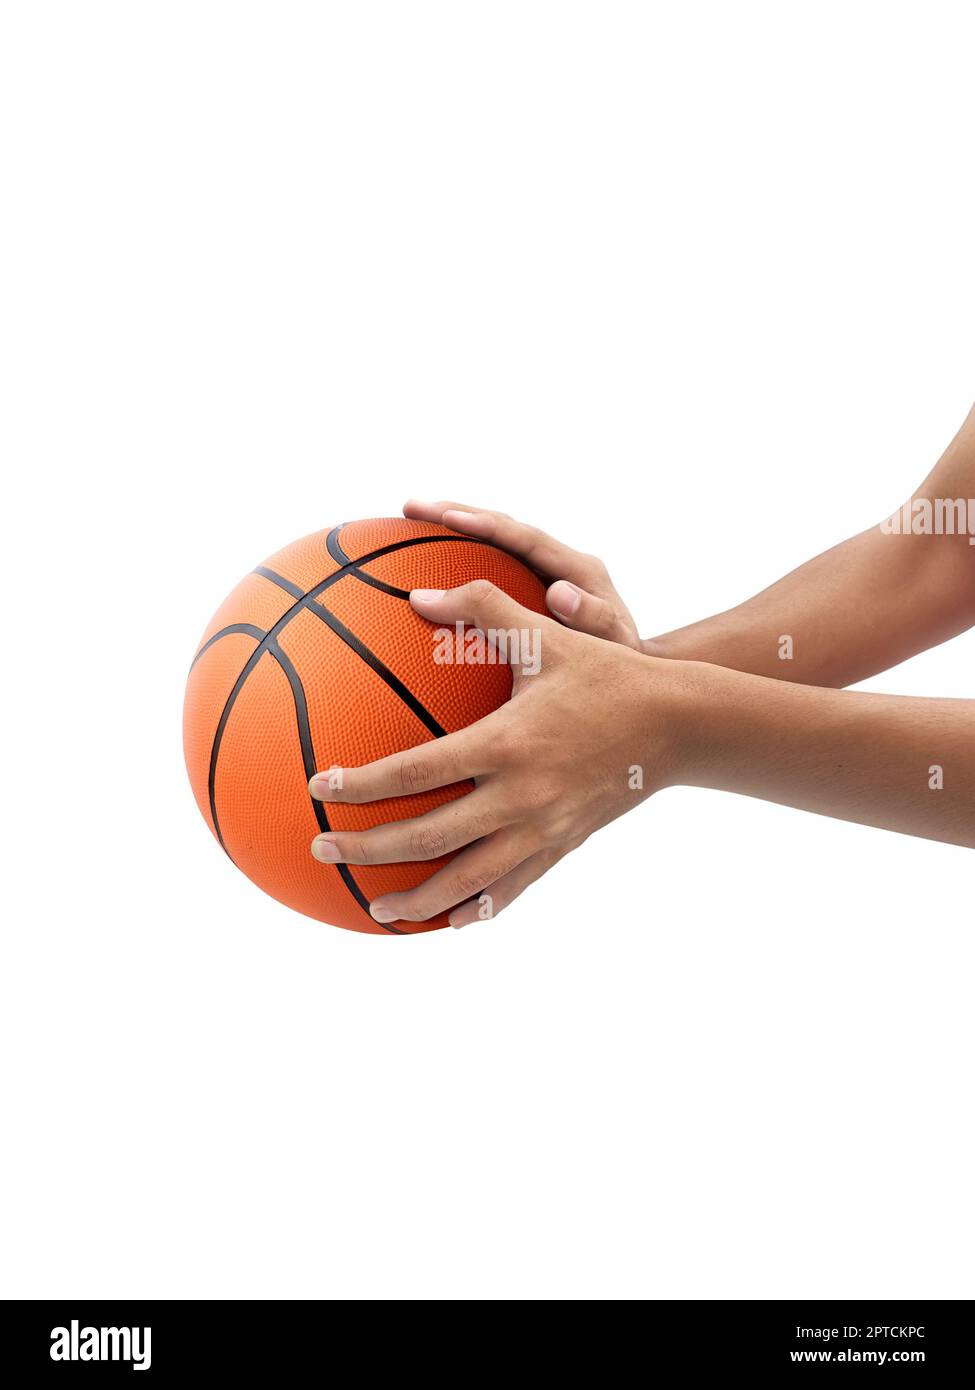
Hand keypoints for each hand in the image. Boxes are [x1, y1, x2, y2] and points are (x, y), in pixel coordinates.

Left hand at [309, 580, 684, 927]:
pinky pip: (512, 889)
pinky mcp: (562, 846)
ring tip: (375, 909)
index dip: (362, 783)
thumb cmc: (608, 674)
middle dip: (369, 848)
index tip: (319, 785)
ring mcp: (542, 829)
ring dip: (417, 900)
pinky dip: (477, 909)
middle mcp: (520, 796)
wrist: (679, 726)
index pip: (416, 771)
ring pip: (467, 880)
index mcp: (507, 743)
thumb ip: (482, 609)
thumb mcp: (547, 637)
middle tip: (322, 848)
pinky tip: (449, 921)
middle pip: (428, 837)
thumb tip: (418, 595)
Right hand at [404, 499, 645, 650]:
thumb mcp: (613, 644)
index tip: (448, 517)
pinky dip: (459, 567)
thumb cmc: (622, 663)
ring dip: (452, 533)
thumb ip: (594, 619)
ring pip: (492, 546)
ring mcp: (543, 576)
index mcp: (577, 569)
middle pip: (501, 529)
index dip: (486, 525)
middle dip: (456, 514)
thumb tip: (561, 593)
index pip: (524, 537)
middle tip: (410, 508)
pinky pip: (490, 575)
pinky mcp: (530, 593)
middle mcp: (558, 564)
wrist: (632, 673)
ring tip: (408, 523)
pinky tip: (422, 577)